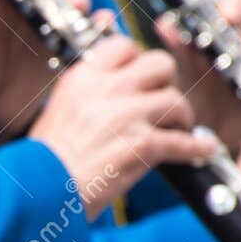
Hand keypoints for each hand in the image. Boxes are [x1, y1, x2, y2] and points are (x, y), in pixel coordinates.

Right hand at [30, 36, 217, 217]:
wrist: (40, 195)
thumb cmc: (48, 161)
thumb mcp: (59, 109)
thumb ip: (90, 88)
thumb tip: (117, 58)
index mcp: (82, 78)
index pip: (125, 45)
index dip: (139, 62)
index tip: (142, 81)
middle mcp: (104, 90)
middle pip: (160, 65)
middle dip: (167, 85)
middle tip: (162, 105)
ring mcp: (124, 116)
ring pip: (176, 101)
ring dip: (181, 119)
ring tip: (176, 132)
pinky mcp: (140, 145)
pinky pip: (182, 141)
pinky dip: (195, 148)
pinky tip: (200, 150)